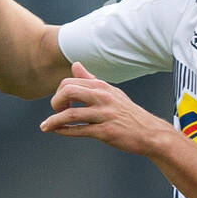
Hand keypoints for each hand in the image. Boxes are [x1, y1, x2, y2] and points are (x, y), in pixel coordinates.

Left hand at [40, 62, 173, 155]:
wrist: (150, 132)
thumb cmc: (128, 113)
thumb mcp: (111, 92)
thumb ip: (90, 80)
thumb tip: (75, 65)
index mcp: (102, 87)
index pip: (70, 82)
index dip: (59, 93)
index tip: (61, 103)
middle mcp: (103, 98)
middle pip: (68, 92)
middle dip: (55, 102)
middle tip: (56, 111)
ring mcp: (105, 115)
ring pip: (71, 114)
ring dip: (53, 121)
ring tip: (45, 126)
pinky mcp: (106, 132)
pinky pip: (79, 130)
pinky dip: (64, 131)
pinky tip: (57, 131)